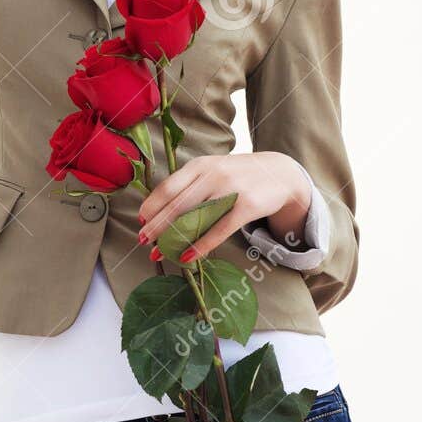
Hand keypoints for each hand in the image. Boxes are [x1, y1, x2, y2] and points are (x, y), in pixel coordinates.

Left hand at [136, 152, 311, 264]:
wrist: (281, 174)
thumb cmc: (238, 175)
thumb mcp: (213, 170)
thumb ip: (189, 184)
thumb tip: (158, 209)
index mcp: (200, 165)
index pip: (168, 187)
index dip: (151, 205)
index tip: (140, 220)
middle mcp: (213, 175)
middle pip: (177, 204)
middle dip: (156, 225)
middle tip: (142, 240)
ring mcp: (231, 190)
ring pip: (195, 218)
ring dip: (173, 238)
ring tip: (157, 253)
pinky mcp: (247, 207)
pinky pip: (219, 230)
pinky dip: (200, 246)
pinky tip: (186, 256)